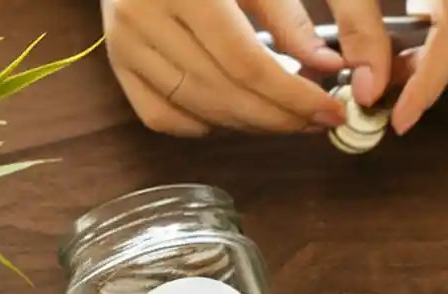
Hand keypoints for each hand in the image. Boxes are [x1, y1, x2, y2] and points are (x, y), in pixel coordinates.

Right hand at [101, 0, 346, 135]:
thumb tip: (328, 68)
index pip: (247, 64)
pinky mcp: (116, 62)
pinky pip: (161, 117)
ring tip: (285, 117)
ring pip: (196, 110)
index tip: (331, 111)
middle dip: (279, 117)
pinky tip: (233, 112)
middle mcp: (143, 16)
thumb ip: (289, 18)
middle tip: (316, 121)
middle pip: (223, 93)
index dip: (294, 97)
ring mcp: (123, 42)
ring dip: (249, 124)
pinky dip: (202, 124)